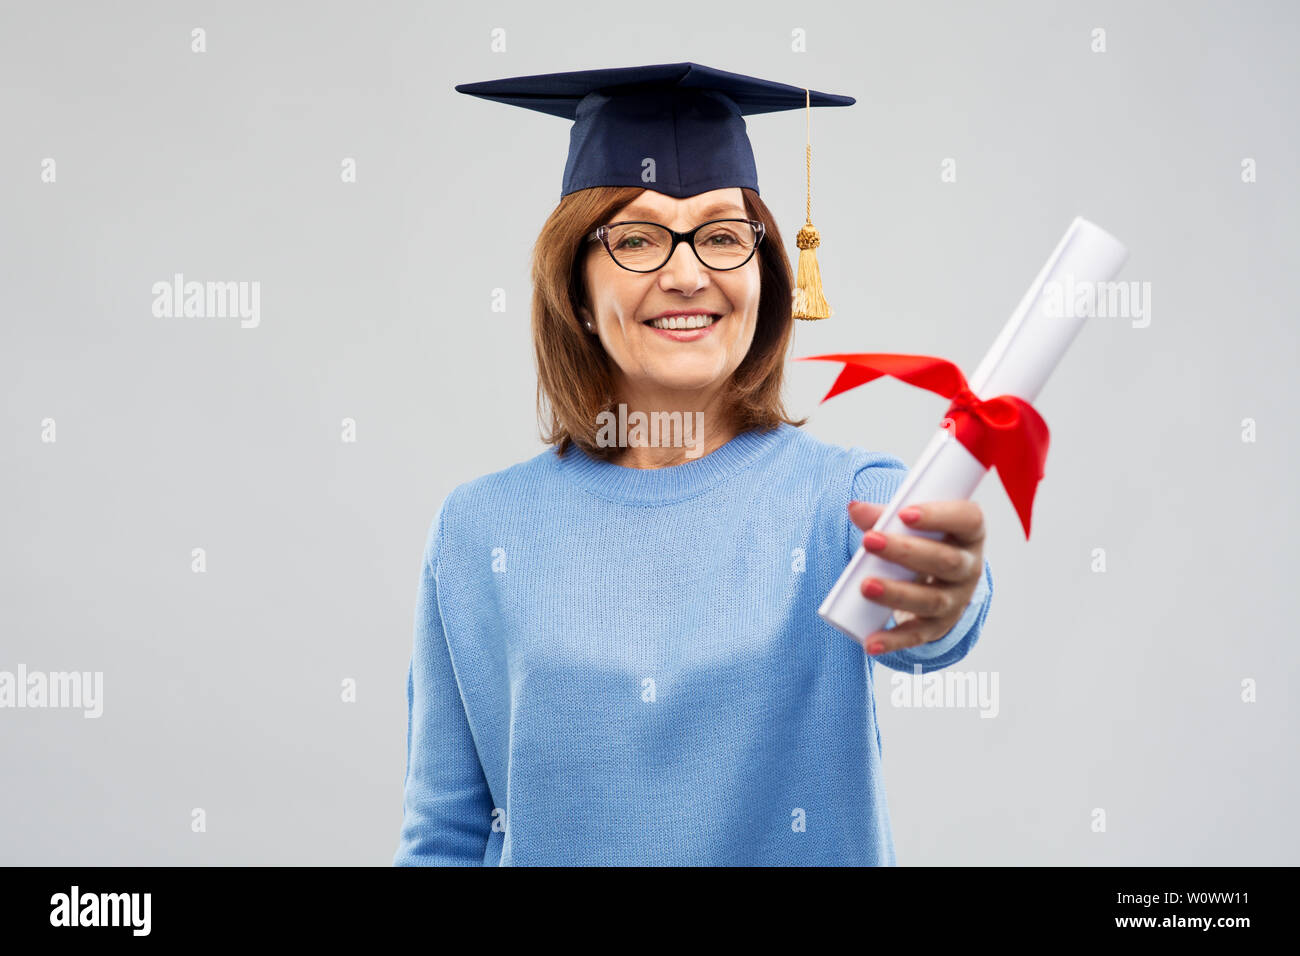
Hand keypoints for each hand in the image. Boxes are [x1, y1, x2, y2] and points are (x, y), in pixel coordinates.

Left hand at [846, 499, 985, 656]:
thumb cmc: (924, 541)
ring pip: (932, 600)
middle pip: (945, 561)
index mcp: (969, 534)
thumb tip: (855, 508)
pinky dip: (893, 640)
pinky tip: (871, 642)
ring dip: (897, 593)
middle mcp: (969, 568)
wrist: (938, 580)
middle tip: (869, 541)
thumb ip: (884, 515)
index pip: (967, 520)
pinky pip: (917, 635)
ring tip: (866, 586)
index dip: (939, 516)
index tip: (904, 513)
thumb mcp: (911, 525)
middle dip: (905, 551)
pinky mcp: (937, 626)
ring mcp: (956, 600)